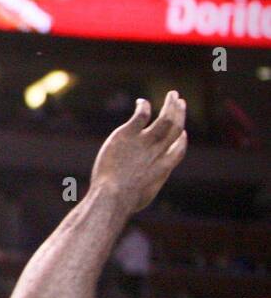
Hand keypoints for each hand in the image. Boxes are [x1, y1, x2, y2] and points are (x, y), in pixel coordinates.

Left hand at [90, 91, 187, 213]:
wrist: (114, 195)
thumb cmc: (124, 202)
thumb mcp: (141, 198)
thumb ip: (144, 189)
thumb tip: (136, 196)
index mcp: (164, 167)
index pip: (178, 149)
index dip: (182, 139)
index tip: (183, 132)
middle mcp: (158, 152)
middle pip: (175, 128)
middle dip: (180, 113)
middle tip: (181, 102)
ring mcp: (144, 142)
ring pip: (165, 118)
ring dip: (170, 105)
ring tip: (172, 95)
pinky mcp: (128, 135)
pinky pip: (141, 115)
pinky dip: (144, 107)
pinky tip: (141, 102)